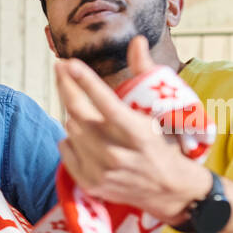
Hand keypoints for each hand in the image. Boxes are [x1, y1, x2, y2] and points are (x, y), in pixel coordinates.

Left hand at [54, 36, 209, 222]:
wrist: (172, 191)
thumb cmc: (167, 144)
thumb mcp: (164, 111)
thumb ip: (147, 74)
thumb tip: (136, 41)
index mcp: (138, 133)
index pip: (104, 102)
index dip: (84, 80)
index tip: (68, 62)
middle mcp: (118, 154)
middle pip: (78, 113)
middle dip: (66, 85)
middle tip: (60, 67)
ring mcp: (102, 171)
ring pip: (71, 130)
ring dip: (72, 112)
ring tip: (78, 102)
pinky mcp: (92, 184)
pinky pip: (66, 151)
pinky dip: (69, 138)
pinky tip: (77, 130)